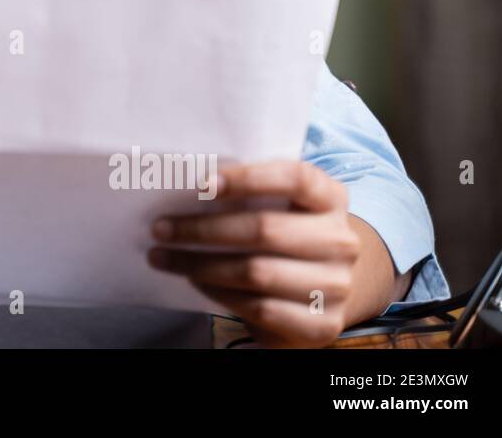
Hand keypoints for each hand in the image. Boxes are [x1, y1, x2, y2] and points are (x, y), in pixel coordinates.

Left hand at [146, 159, 361, 346]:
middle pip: (264, 229)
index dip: (249, 178)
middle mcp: (341, 240)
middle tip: (161, 228)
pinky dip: (220, 294)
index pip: (295, 178)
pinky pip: (260, 307)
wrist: (326, 285)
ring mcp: (335, 285)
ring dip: (200, 265)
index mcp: (330, 198)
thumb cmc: (287, 232)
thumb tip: (184, 184)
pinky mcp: (322, 324)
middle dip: (203, 229)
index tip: (203, 183)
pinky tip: (196, 281)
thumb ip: (249, 193)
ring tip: (165, 257)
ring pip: (256, 272)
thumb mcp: (281, 205)